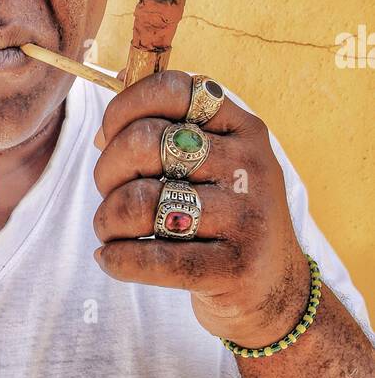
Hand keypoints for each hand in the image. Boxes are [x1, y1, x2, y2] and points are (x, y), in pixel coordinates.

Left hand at [91, 70, 311, 347]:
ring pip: (139, 202)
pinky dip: (116, 259)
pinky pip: (151, 259)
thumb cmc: (224, 217)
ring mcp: (247, 217)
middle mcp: (249, 165)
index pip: (173, 90)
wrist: (274, 287)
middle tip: (108, 193)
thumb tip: (102, 134)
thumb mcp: (215, 163)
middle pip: (144, 143)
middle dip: (107, 170)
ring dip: (107, 219)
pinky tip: (110, 258)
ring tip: (110, 230)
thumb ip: (168, 135)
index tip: (107, 137)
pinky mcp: (235, 268)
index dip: (124, 108)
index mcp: (242, 128)